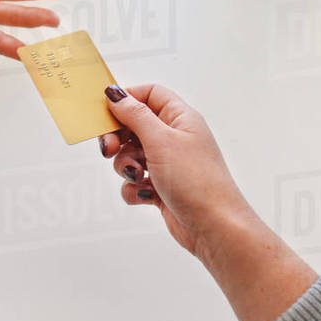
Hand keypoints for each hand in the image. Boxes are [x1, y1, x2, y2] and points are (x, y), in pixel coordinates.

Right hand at [99, 84, 254, 257]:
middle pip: (134, 125)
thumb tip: (115, 93)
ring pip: (131, 154)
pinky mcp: (162, 187)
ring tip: (138, 176)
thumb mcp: (161, 140)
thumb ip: (135, 114)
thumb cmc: (197, 180)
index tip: (105, 111)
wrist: (214, 227)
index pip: (149, 95)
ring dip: (126, 166)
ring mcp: (168, 163)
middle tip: (108, 148)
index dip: (127, 99)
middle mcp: (174, 138)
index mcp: (180, 118)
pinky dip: (134, 187)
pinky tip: (146, 195)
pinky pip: (135, 180)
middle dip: (118, 138)